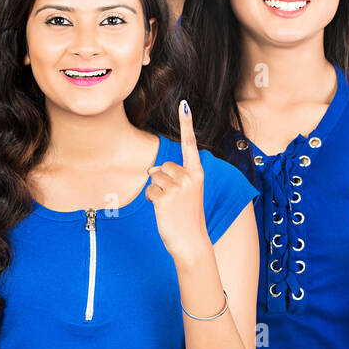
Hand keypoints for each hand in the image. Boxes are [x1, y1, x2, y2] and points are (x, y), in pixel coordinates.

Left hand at [147, 100, 211, 266]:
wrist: (192, 243)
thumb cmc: (187, 217)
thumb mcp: (187, 193)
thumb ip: (174, 177)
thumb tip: (151, 169)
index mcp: (198, 174)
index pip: (190, 145)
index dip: (186, 124)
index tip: (184, 105)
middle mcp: (190, 177)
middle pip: (163, 165)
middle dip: (162, 179)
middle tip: (174, 199)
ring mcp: (178, 187)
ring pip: (154, 177)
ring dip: (157, 191)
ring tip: (170, 206)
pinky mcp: (165, 197)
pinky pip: (150, 190)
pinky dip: (152, 200)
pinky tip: (164, 211)